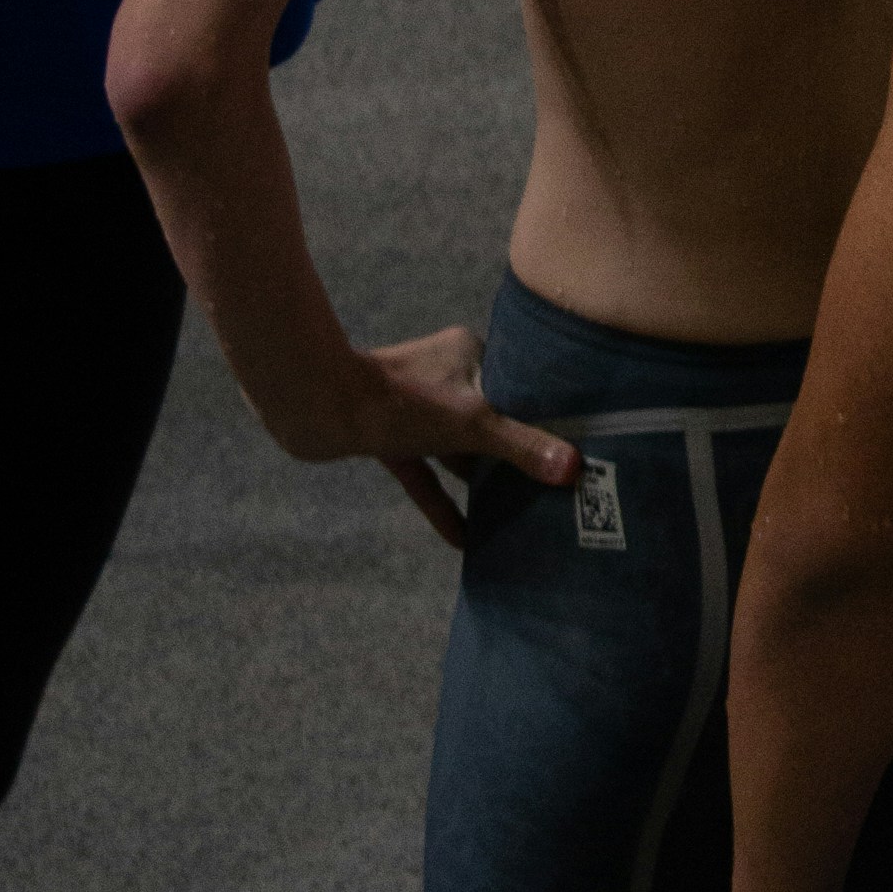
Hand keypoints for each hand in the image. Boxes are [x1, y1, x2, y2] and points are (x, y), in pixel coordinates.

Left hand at [276, 324, 576, 551]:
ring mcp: (414, 408)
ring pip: (457, 449)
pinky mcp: (388, 436)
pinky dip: (440, 502)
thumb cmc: (402, 402)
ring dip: (477, 480)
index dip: (544, 415)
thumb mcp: (472, 425)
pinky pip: (424, 472)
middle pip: (489, 419)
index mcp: (468, 353)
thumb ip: (521, 447)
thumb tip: (575, 468)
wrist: (317, 408)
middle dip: (513, 454)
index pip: (518, 385)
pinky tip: (462, 539)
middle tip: (548, 489)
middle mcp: (444, 374)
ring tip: (513, 515)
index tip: (573, 445)